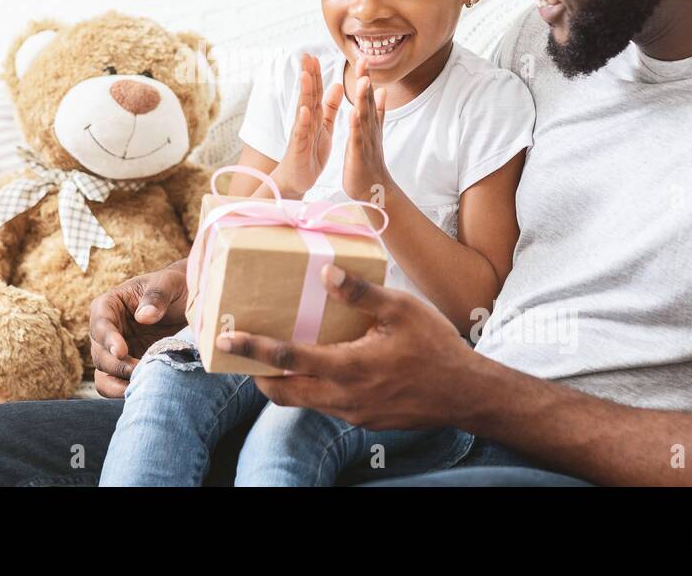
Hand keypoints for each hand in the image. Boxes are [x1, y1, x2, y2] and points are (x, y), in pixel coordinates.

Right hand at [88, 260, 188, 397]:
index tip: (121, 351)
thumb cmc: (174, 287)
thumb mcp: (168, 284)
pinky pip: (117, 385)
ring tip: (141, 386)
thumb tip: (143, 317)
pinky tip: (144, 391)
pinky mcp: (127, 368)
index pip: (100, 323)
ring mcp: (116, 352)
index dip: (108, 339)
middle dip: (116, 366)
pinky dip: (125, 391)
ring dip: (118, 383)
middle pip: (99, 354)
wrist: (188, 303)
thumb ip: (156, 297)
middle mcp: (107, 331)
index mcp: (109, 305)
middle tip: (138, 371)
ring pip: (104, 375)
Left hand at [214, 263, 476, 429]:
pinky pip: (323, 405)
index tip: (225, 340)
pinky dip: (308, 388)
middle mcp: (343, 397)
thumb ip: (361, 293)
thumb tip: (326, 272)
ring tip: (270, 358)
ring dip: (281, 383)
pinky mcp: (362, 420)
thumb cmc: (435, 346)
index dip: (253, 350)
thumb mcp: (401, 309)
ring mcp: (352, 413)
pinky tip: (315, 367)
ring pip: (301, 402)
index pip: (288, 360)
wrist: (465, 394)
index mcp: (348, 368)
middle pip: (282, 392)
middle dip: (256, 373)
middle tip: (238, 351)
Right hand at [272, 52, 342, 197]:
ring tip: (306, 75)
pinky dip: (303, 122)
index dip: (316, 74)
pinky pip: (302, 133)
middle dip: (308, 76)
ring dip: (305, 93)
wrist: (297, 179)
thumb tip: (336, 85)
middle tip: (306, 55)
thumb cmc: (309, 152)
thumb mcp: (323, 127)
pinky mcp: (299, 148)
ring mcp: (301, 133)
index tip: (314, 55)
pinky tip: (305, 110)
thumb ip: (329, 108)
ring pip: (303, 110)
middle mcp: (305, 121)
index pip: (315, 91)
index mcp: (314, 116)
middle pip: (307, 95)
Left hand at [343, 55, 390, 202]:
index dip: (366, 77)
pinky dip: (356, 125)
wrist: (373, 187)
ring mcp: (365, 140)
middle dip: (366, 80)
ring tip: (362, 80)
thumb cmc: (370, 159)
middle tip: (364, 59)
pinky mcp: (359, 153)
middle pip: (368, 101)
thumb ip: (379, 111)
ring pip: (364, 116)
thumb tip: (384, 91)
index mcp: (370, 123)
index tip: (363, 57)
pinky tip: (353, 112)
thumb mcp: (374, 131)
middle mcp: (370, 128)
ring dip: (364, 98)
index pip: (368, 96)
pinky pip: (357, 137)